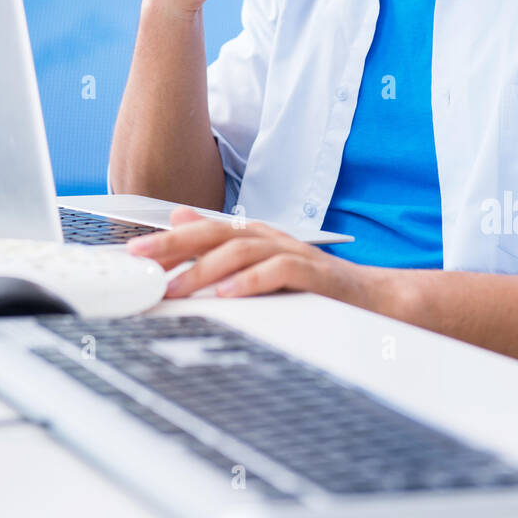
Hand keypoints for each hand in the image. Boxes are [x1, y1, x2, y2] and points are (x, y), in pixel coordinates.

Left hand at [127, 205, 381, 305]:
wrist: (383, 299)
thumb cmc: (322, 287)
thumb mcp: (266, 265)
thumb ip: (224, 245)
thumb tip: (180, 219)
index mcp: (258, 237)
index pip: (206, 232)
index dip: (168, 239)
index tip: (134, 253)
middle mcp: (273, 239)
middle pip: (216, 233)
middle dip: (174, 245)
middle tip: (141, 259)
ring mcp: (295, 253)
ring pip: (241, 251)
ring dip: (203, 269)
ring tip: (175, 287)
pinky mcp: (316, 275)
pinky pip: (279, 271)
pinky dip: (251, 281)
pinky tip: (227, 294)